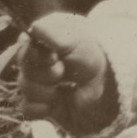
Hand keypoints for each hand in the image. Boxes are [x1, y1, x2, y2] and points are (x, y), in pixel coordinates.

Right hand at [18, 12, 113, 134]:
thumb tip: (34, 28)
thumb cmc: (95, 61)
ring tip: (65, 89)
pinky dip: (40, 109)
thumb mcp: (76, 42)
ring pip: (25, 89)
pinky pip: (27, 109)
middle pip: (23, 70)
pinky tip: (55, 105)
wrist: (113, 93)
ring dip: (45, 91)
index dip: (36, 56)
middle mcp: (40, 65)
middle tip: (63, 73)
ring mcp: (41, 86)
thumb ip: (53, 35)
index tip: (55, 58)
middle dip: (44, 74)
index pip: (25, 50)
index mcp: (45, 47)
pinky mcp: (43, 107)